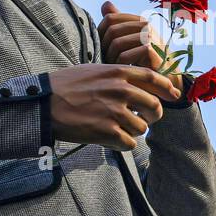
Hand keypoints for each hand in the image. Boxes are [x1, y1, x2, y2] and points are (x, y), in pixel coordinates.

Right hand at [47, 64, 179, 150]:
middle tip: (146, 120)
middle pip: (153, 106)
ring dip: (134, 132)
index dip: (166, 87)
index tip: (173, 95)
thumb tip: (133, 84)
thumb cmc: (63, 86)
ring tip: (120, 130)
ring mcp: (114, 111)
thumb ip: (115, 75)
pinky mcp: (106, 131)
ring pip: (141, 128)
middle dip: (153, 116)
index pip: (153, 77)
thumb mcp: (92, 70)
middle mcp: (120, 90)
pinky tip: (112, 141)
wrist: (43, 103)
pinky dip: (123, 145)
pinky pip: (129, 143)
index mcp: (117, 73)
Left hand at [98, 0, 185, 92]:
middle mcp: (146, 25)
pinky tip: (124, 70)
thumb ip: (118, 23)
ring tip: (114, 66)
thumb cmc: (143, 61)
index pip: (110, 19)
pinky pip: (124, 56)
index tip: (101, 47)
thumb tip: (105, 4)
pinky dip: (119, 65)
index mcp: (139, 21)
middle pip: (111, 31)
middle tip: (106, 59)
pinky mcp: (151, 51)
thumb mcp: (128, 40)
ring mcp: (150, 37)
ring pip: (116, 43)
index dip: (100, 33)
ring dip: (110, 58)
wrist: (164, 79)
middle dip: (104, 47)